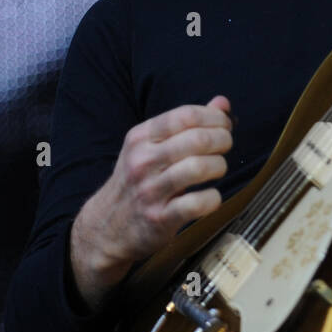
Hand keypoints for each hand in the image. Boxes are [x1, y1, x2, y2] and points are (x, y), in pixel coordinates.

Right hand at [70, 95, 232, 310]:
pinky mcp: (159, 218)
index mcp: (140, 137)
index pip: (185, 115)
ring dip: (219, 166)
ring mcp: (149, 191)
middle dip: (222, 139)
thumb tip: (222, 103)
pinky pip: (197, 203)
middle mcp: (142, 161)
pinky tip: (211, 196)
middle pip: (196, 139)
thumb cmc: (138, 180)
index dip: (214, 117)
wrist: (105, 228)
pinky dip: (213, 198)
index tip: (225, 125)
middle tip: (225, 146)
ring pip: (198, 168)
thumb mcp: (151, 146)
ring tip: (218, 169)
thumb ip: (188, 124)